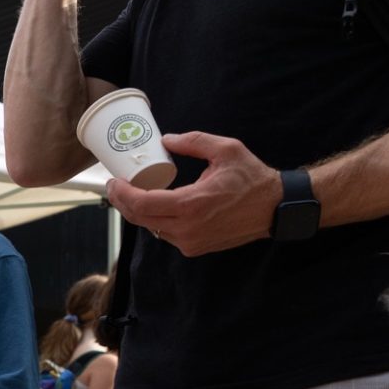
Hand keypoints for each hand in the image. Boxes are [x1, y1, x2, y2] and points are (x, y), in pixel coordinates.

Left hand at [105, 132, 282, 255]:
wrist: (275, 208)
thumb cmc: (252, 179)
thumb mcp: (226, 150)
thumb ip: (194, 142)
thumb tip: (165, 139)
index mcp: (191, 205)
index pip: (142, 203)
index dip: (121, 193)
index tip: (113, 181)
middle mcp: (187, 229)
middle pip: (139, 218)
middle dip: (122, 202)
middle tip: (116, 186)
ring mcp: (190, 242)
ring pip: (150, 227)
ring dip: (138, 212)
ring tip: (133, 193)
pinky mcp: (195, 248)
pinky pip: (165, 234)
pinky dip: (156, 220)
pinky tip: (154, 205)